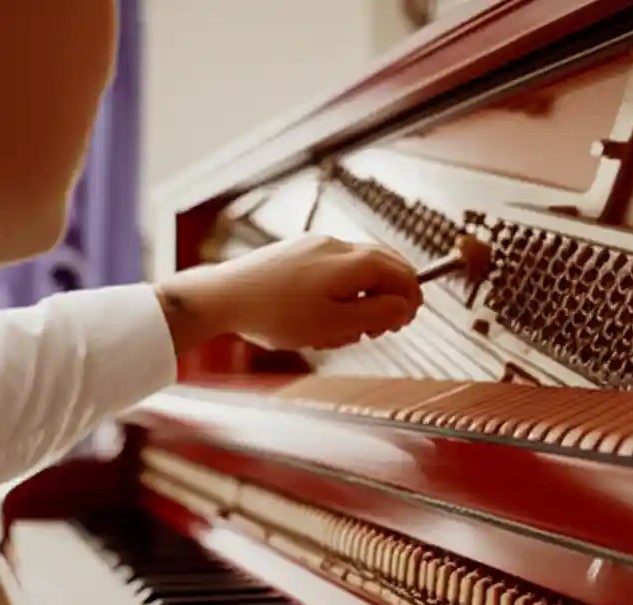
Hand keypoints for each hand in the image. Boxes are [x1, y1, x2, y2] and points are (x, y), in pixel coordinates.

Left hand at [154, 235, 421, 352]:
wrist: (223, 297)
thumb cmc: (276, 314)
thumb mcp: (335, 325)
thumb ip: (377, 315)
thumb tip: (405, 306)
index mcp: (353, 261)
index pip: (403, 274)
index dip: (409, 301)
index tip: (399, 326)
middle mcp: (337, 245)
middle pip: (384, 266)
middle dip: (385, 299)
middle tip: (372, 331)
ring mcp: (315, 245)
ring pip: (358, 270)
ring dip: (359, 300)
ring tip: (336, 330)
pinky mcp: (297, 251)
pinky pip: (333, 269)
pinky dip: (337, 293)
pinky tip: (316, 318)